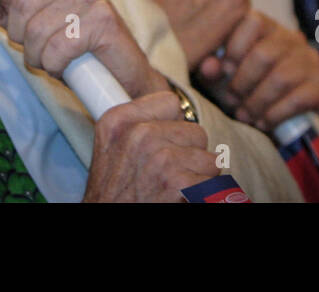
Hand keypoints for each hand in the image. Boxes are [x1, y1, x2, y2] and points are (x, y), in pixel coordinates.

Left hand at [0, 0, 169, 98]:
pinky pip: (56, 47)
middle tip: (42, 48)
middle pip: (21, 0)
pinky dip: (55, 65)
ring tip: (56, 58)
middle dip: (22, 36)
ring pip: (35, 29)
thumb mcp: (32, 23)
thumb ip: (3, 6)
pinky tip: (69, 65)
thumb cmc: (76, 48)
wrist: (122, 76)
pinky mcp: (104, 21)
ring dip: (39, 56)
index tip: (23, 19)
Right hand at [82, 92, 217, 201]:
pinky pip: (212, 181)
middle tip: (169, 173)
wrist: (106, 217)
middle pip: (196, 131)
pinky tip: (181, 198)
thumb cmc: (111, 194)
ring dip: (199, 176)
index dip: (173, 125)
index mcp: (119, 121)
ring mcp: (160, 158)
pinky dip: (203, 194)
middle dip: (190, 153)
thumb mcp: (109, 148)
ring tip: (175, 187)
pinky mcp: (177, 182)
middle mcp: (138, 135)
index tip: (165, 143)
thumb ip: (136, 122)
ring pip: (209, 158)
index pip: (170, 101)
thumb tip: (173, 106)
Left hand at [206, 12, 318, 131]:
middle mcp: (292, 39)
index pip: (252, 21)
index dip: (235, 46)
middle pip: (264, 54)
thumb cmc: (252, 87)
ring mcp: (311, 60)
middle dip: (243, 82)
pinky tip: (263, 122)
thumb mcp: (228, 76)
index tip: (225, 70)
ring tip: (244, 116)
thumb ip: (215, 69)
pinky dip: (275, 114)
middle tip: (232, 101)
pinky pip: (298, 99)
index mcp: (267, 27)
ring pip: (281, 78)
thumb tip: (206, 66)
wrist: (291, 116)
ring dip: (257, 102)